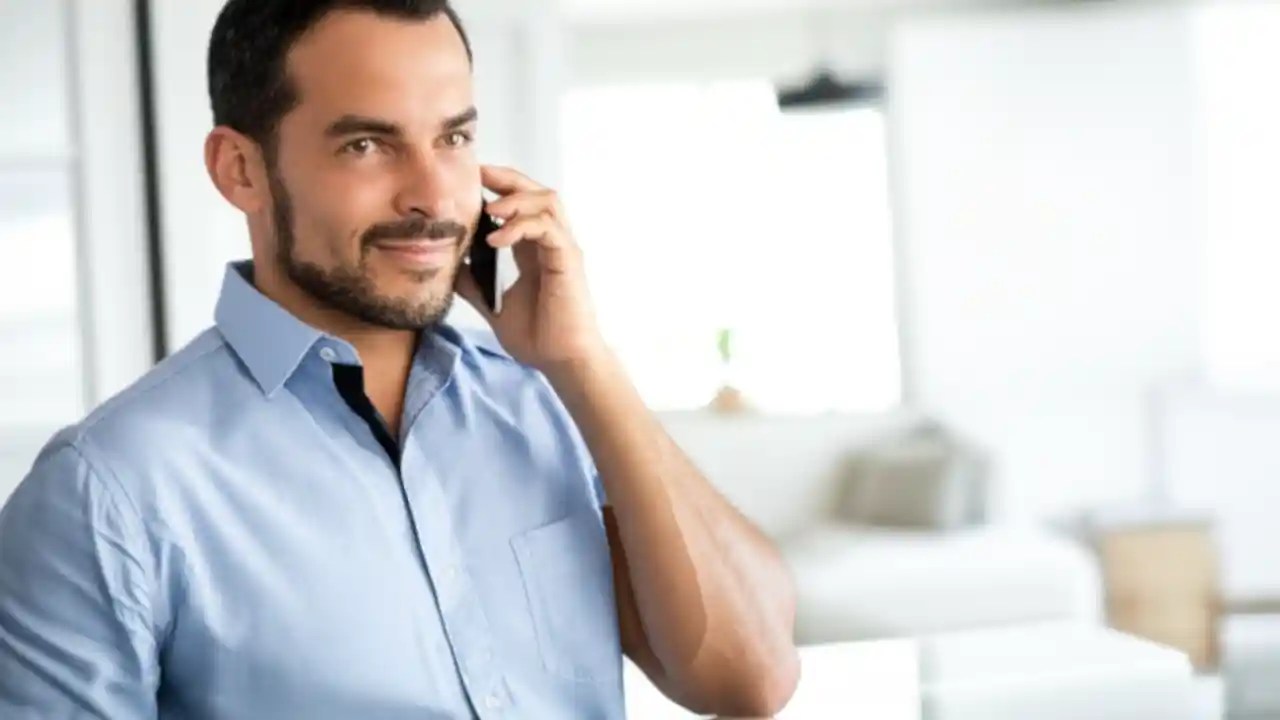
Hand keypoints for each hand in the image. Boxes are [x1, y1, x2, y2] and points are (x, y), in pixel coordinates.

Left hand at [455, 165, 608, 373]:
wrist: (562, 362)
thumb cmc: (538, 336)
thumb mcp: (492, 303)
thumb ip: (473, 281)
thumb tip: (446, 265)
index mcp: (535, 249)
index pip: (521, 202)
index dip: (498, 186)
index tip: (469, 181)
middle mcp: (551, 242)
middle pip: (536, 191)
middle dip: (506, 178)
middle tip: (477, 175)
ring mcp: (562, 248)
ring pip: (547, 200)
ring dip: (515, 199)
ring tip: (488, 210)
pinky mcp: (568, 260)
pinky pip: (547, 228)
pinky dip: (521, 226)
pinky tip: (496, 239)